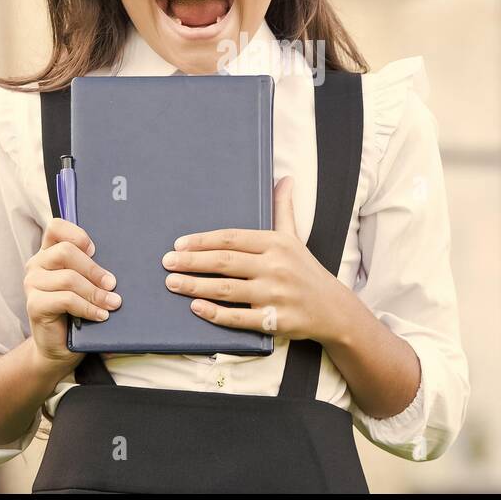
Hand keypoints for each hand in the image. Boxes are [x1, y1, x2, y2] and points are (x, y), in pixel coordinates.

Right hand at [23, 218, 120, 365]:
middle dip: (94, 269)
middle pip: (66, 252)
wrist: (59, 346)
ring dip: (95, 292)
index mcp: (49, 253)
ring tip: (113, 303)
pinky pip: (66, 299)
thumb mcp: (86, 284)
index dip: (77, 234)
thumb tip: (123, 260)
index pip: (56, 227)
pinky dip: (87, 307)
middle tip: (112, 284)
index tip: (95, 250)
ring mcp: (32, 284)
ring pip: (68, 278)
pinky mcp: (34, 305)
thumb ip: (92, 269)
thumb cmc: (76, 311)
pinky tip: (101, 315)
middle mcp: (36, 264)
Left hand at [160, 176, 347, 342]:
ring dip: (195, 286)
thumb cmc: (306, 270)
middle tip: (166, 262)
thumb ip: (283, 209)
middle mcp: (276, 267)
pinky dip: (216, 313)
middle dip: (192, 261)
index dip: (203, 240)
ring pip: (227, 289)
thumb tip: (284, 179)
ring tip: (172, 283)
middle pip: (225, 262)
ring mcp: (275, 295)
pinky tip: (196, 308)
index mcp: (277, 243)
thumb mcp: (295, 237)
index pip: (232, 238)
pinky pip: (240, 317)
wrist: (333, 309)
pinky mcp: (275, 320)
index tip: (179, 243)